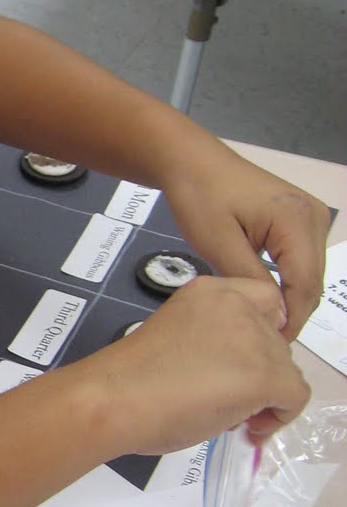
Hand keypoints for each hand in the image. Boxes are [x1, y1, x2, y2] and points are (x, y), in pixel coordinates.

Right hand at [94, 276, 309, 454]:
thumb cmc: (130, 379)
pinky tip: (250, 429)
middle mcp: (238, 305)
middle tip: (226, 401)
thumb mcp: (177, 336)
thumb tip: (234, 374)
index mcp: (211, 291)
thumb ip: (211, 340)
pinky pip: (295, 397)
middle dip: (260, 373)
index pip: (264, 301)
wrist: (114, 398)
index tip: (235, 364)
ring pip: (287, 371)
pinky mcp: (264, 374)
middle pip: (277, 342)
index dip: (259, 337)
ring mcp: (254, 338)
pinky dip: (279, 417)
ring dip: (267, 396)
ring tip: (229, 417)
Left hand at [159, 147, 329, 340]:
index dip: (292, 318)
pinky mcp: (301, 218)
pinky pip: (302, 259)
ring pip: (310, 272)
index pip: (306, 282)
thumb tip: (280, 316)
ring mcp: (311, 215)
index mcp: (296, 219)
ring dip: (293, 299)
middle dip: (294, 312)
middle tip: (265, 341)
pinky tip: (269, 299)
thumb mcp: (219, 244)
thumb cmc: (200, 197)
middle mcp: (313, 216)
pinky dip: (290, 281)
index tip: (271, 344)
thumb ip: (252, 280)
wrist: (192, 162)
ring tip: (264, 324)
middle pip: (313, 279)